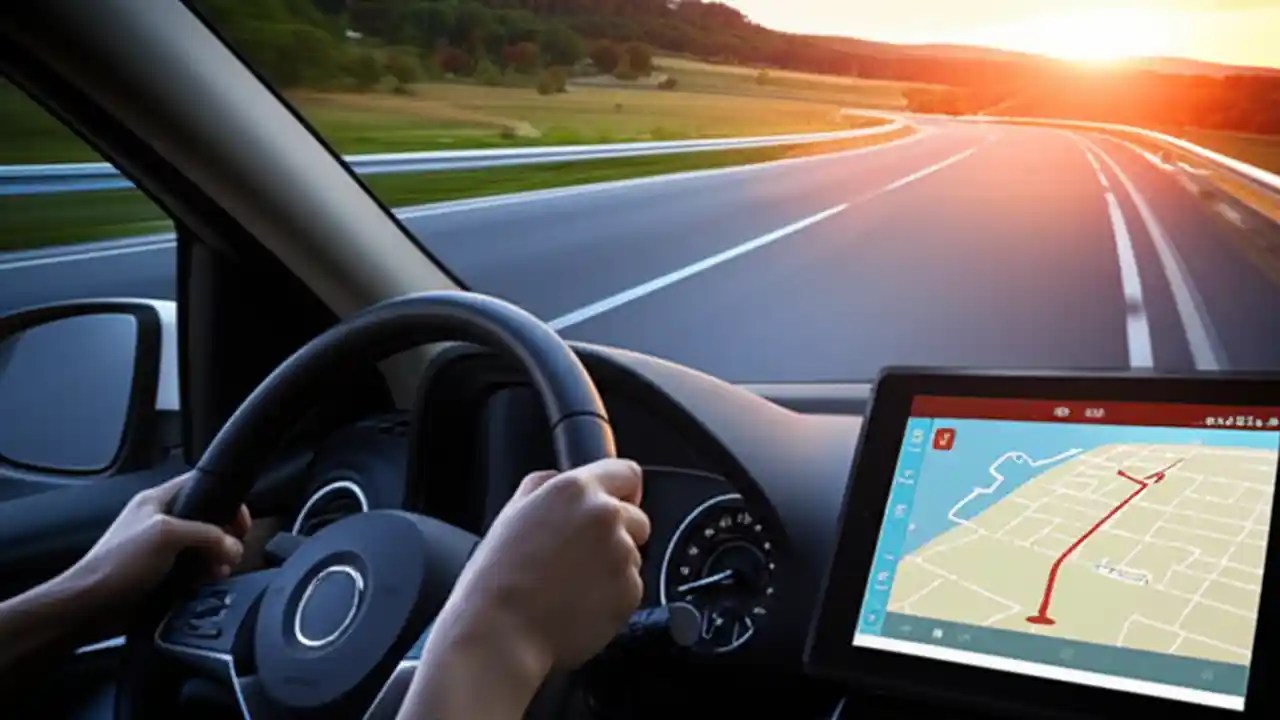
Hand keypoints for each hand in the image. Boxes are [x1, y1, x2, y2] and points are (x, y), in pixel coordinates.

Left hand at [60, 473, 250, 614]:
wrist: (89, 607)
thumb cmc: (121, 563)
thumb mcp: (167, 535)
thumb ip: (208, 534)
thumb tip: (235, 548)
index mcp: (157, 501)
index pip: (200, 485)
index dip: (226, 498)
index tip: (241, 523)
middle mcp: (160, 521)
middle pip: (207, 518)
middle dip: (225, 535)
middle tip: (233, 551)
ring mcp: (160, 549)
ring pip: (203, 547)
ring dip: (217, 559)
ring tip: (220, 571)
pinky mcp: (162, 574)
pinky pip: (194, 570)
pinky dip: (205, 575)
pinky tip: (208, 583)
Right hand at [400, 459, 649, 719]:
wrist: (501, 631)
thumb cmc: (498, 577)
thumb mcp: (512, 512)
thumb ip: (545, 485)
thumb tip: (563, 480)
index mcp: (575, 491)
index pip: (628, 473)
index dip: (622, 491)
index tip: (616, 504)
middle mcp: (605, 516)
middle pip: (636, 517)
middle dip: (618, 532)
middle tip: (581, 555)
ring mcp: (622, 555)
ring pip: (633, 554)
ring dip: (613, 565)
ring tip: (572, 583)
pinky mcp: (630, 592)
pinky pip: (630, 588)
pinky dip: (612, 595)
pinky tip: (579, 602)